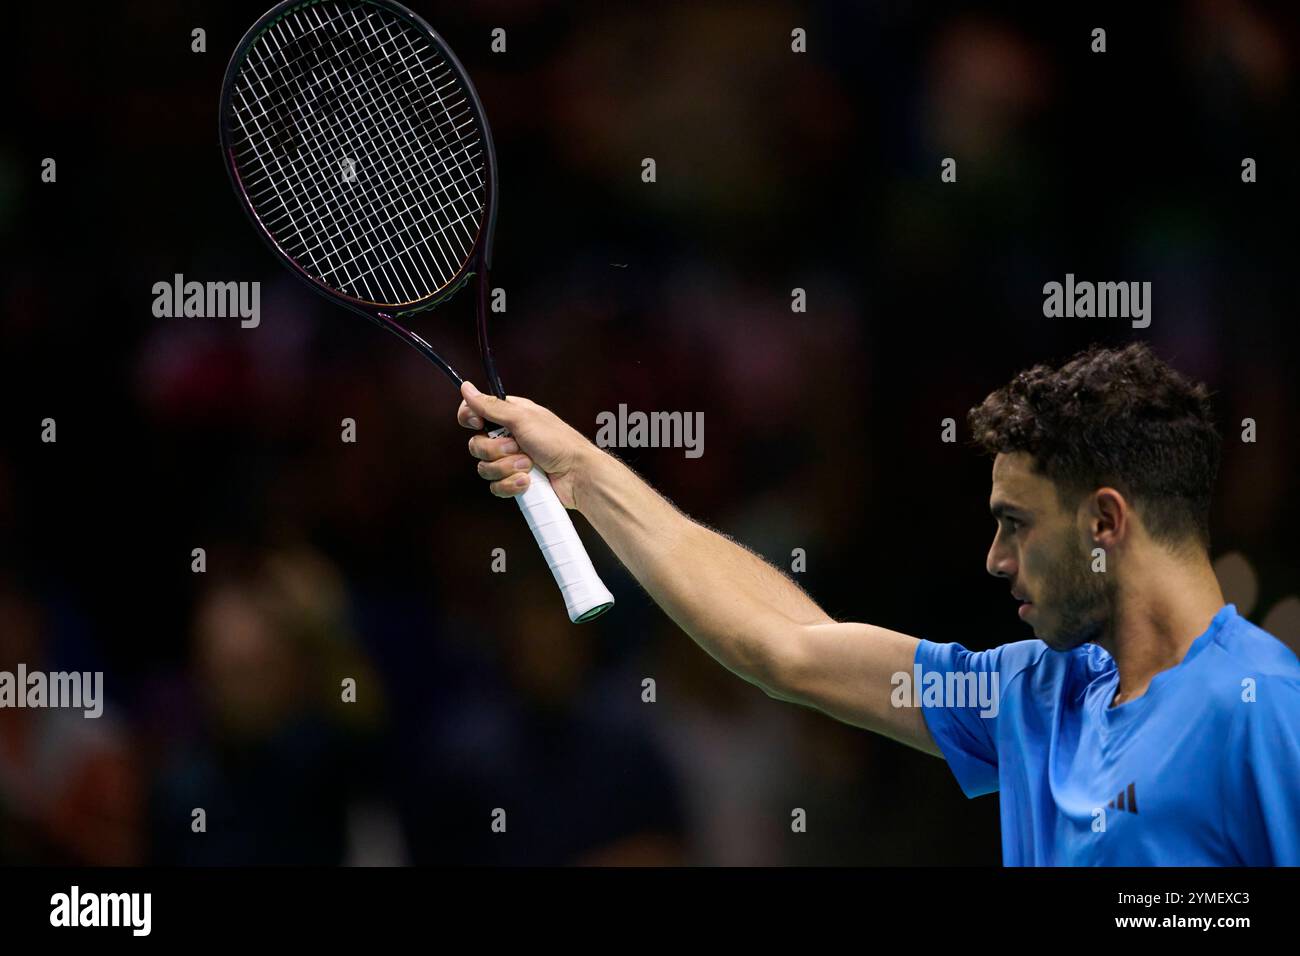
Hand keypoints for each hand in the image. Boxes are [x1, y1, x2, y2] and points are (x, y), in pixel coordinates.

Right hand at [458, 381, 594, 508]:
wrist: (577, 475)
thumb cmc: (559, 443)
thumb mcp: (522, 418)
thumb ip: (491, 406)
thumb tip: (467, 388)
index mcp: (510, 417)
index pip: (475, 412)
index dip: (470, 418)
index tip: (477, 423)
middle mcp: (508, 437)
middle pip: (477, 444)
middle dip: (496, 450)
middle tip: (517, 446)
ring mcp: (511, 461)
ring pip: (485, 468)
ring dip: (507, 468)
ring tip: (529, 465)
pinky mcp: (515, 481)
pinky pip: (496, 486)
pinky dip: (512, 485)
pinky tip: (528, 481)